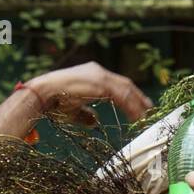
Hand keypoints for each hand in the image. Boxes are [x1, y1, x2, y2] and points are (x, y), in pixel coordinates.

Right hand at [30, 62, 152, 121]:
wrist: (43, 93)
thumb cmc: (55, 102)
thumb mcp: (75, 110)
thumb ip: (86, 115)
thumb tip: (96, 121)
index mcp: (93, 74)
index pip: (118, 83)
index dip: (131, 94)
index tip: (141, 105)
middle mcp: (98, 71)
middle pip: (125, 84)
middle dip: (139, 97)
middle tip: (150, 110)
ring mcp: (100, 75)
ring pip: (126, 90)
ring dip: (137, 104)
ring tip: (145, 117)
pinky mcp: (100, 83)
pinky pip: (121, 96)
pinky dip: (131, 106)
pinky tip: (136, 117)